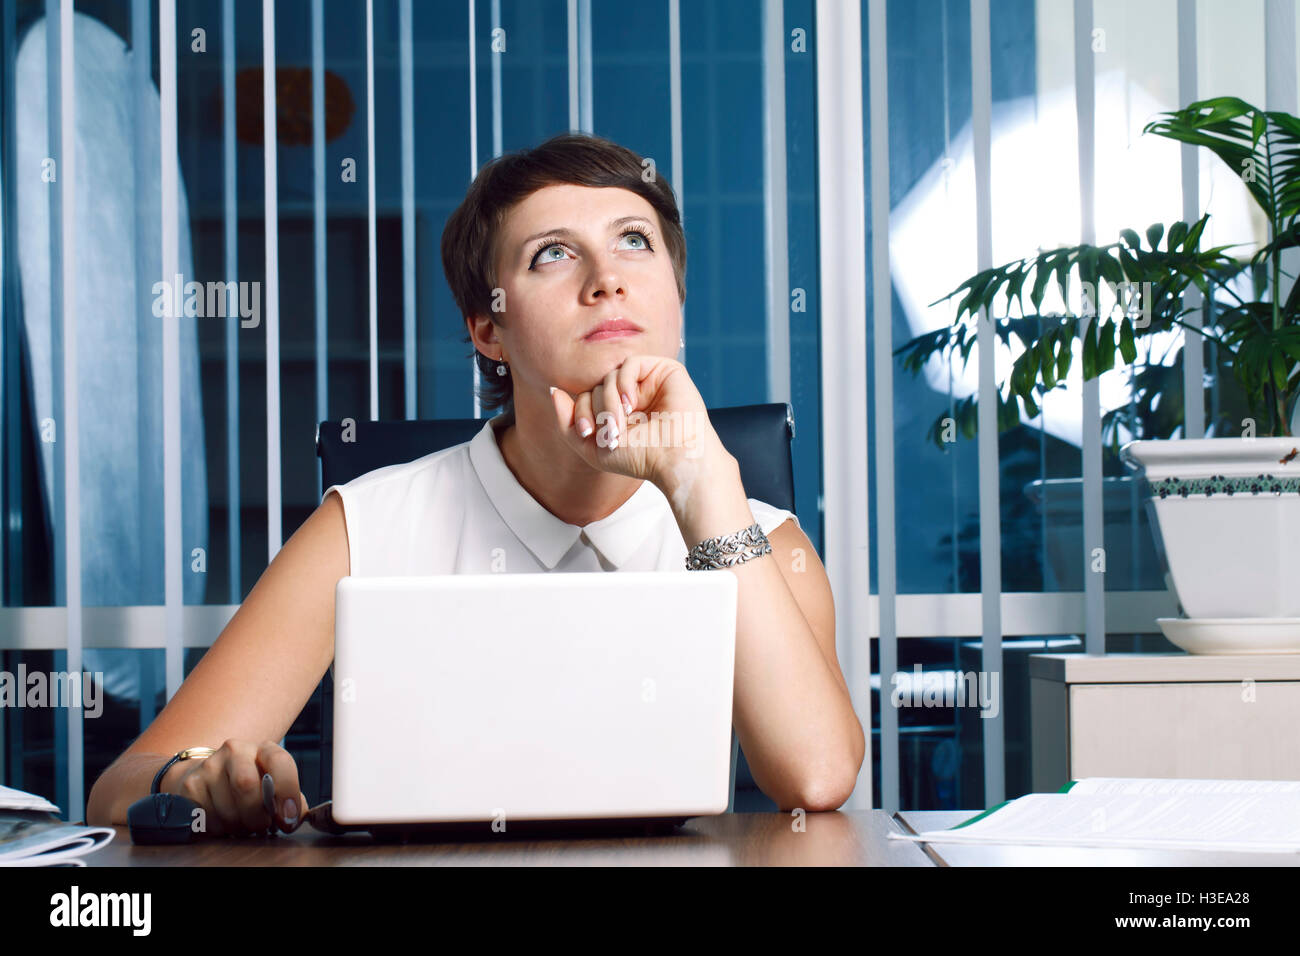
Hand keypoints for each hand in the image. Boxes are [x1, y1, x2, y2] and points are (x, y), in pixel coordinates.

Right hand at [165, 739, 305, 837]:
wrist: (209, 775)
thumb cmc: (251, 781)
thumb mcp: (273, 783)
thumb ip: (289, 798)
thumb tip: (293, 818)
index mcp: (263, 748)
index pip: (279, 762)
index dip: (287, 791)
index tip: (288, 817)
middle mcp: (235, 751)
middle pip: (247, 785)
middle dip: (258, 816)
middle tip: (261, 826)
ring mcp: (210, 766)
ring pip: (227, 809)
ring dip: (240, 827)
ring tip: (243, 824)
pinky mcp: (191, 786)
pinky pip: (209, 819)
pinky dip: (221, 829)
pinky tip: (225, 822)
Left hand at [547, 355, 724, 485]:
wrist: (674, 461)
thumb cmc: (640, 459)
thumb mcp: (592, 448)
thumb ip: (566, 422)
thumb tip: (554, 390)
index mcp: (618, 410)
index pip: (586, 398)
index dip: (580, 412)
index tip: (588, 433)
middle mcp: (633, 394)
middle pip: (596, 386)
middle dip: (597, 410)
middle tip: (613, 433)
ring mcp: (649, 381)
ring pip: (611, 376)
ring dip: (610, 401)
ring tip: (622, 423)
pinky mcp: (665, 370)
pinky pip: (630, 363)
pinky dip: (624, 383)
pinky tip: (632, 403)